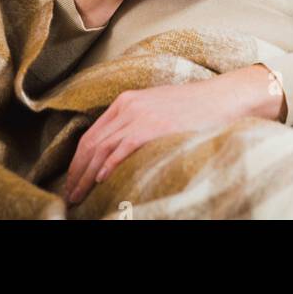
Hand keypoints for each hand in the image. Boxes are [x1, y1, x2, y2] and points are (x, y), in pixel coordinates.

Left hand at [62, 64, 282, 204]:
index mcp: (126, 101)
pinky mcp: (152, 127)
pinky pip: (122, 149)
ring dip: (85, 175)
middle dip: (75, 171)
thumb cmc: (195, 107)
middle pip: (91, 143)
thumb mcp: (157, 107)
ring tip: (78, 194)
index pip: (91, 133)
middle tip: (69, 193)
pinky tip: (99, 180)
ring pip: (101, 149)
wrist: (223, 98)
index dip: (77, 159)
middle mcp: (128, 106)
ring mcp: (140, 116)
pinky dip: (107, 166)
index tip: (71, 178)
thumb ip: (136, 122)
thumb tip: (118, 151)